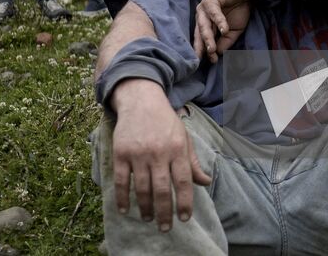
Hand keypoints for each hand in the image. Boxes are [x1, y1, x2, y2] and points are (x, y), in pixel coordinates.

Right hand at [111, 80, 211, 229]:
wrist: (141, 100)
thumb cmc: (165, 121)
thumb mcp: (184, 137)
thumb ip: (193, 162)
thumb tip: (205, 182)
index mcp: (178, 149)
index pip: (183, 181)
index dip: (184, 202)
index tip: (184, 218)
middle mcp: (159, 152)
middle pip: (162, 189)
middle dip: (164, 212)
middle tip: (165, 228)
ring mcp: (139, 153)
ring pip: (142, 188)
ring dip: (145, 208)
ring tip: (148, 219)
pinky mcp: (121, 153)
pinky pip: (122, 180)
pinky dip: (122, 197)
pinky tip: (125, 210)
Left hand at [193, 0, 251, 64]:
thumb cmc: (239, 8)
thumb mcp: (233, 30)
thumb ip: (225, 41)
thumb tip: (219, 53)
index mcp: (206, 24)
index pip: (202, 40)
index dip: (206, 51)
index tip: (213, 61)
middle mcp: (202, 17)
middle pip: (200, 34)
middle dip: (203, 47)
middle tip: (208, 57)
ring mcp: (204, 8)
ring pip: (204, 26)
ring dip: (208, 38)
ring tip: (212, 49)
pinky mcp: (210, 0)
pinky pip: (214, 13)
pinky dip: (219, 22)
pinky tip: (224, 30)